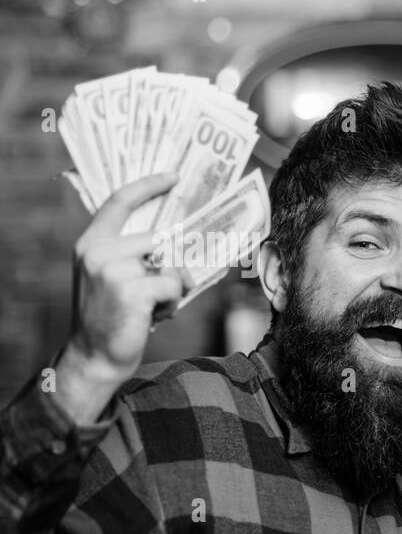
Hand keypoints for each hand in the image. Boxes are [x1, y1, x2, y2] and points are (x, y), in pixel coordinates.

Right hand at [54, 173, 180, 423]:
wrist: (95, 357)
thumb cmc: (114, 318)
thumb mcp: (116, 278)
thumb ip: (136, 257)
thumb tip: (178, 243)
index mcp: (91, 243)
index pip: (118, 202)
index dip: (148, 186)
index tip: (173, 176)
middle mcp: (98, 251)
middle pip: (159, 241)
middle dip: (169, 268)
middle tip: (155, 295)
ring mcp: (113, 270)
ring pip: (170, 266)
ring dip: (172, 289)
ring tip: (151, 308)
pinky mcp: (131, 290)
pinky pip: (173, 286)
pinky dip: (173, 302)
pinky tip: (153, 316)